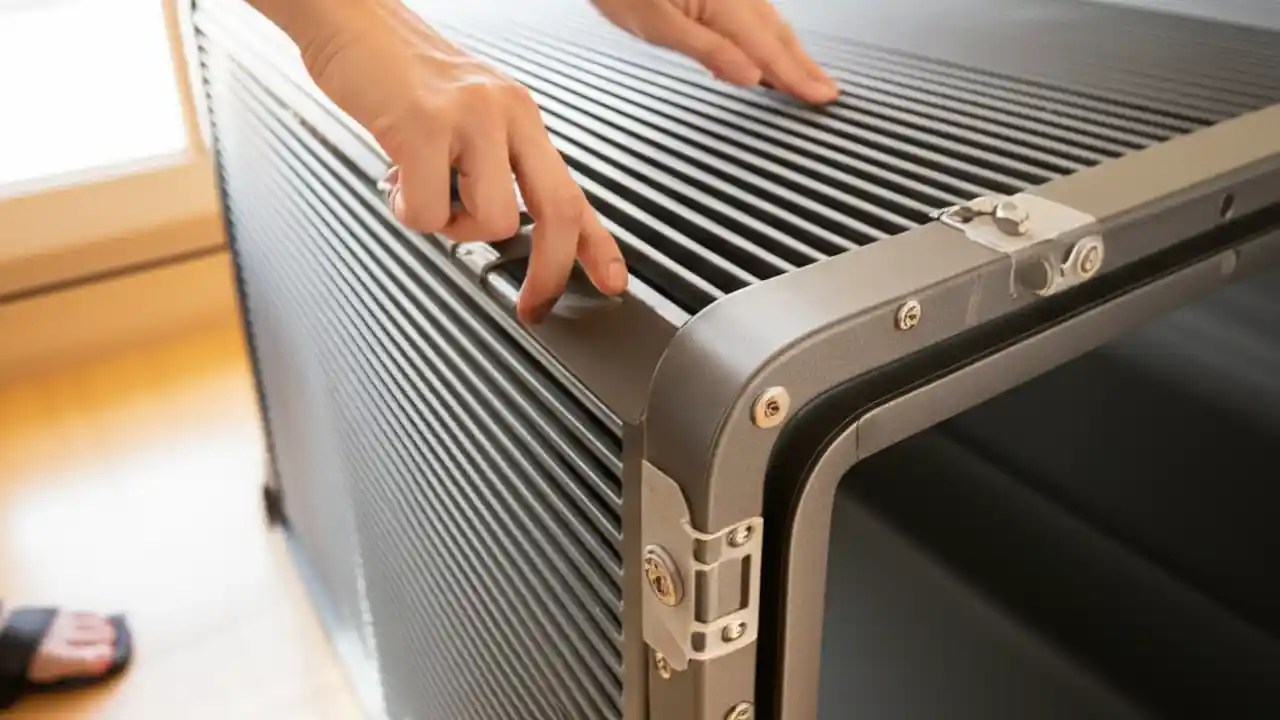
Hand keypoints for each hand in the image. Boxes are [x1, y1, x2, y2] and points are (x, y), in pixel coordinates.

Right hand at [293, 1, 627, 323]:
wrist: (348, 17)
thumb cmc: (395, 74)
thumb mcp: (464, 114)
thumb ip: (488, 164)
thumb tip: (498, 227)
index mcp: (520, 116)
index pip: (574, 189)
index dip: (598, 244)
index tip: (612, 283)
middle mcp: (507, 113)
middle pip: (558, 212)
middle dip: (549, 272)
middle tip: (530, 306)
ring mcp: (470, 117)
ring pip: (492, 220)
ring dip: (451, 226)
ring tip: (421, 190)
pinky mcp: (423, 125)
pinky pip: (428, 213)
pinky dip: (406, 212)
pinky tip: (394, 178)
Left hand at [591, 0, 838, 103]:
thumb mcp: (658, 26)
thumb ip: (709, 51)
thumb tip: (752, 77)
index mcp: (725, 2)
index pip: (770, 49)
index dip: (797, 76)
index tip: (821, 96)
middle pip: (778, 32)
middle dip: (802, 64)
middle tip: (827, 90)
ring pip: (768, 21)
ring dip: (787, 50)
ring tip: (804, 76)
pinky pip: (751, 12)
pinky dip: (764, 35)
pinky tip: (760, 53)